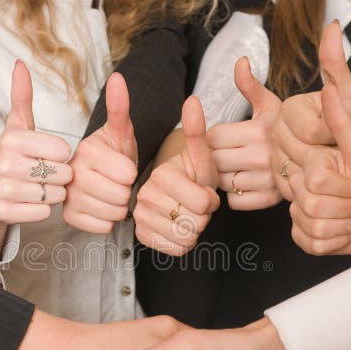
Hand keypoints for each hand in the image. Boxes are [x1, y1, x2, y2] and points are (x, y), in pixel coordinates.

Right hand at [0, 60, 72, 223]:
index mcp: (13, 139)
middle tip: (45, 173)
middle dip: (61, 176)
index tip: (50, 155)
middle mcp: (5, 164)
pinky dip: (44, 209)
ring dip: (55, 193)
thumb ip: (22, 96)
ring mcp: (3, 190)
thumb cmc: (14, 155)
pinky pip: (44, 212)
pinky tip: (32, 201)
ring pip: (56, 195)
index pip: (63, 150)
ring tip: (39, 186)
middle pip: (62, 174)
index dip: (63, 155)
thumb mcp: (18, 125)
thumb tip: (20, 63)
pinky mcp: (4, 212)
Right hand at [63, 73, 137, 233]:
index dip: (131, 173)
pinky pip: (103, 226)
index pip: (127, 174)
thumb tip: (118, 77)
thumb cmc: (111, 154)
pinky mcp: (67, 217)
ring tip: (109, 194)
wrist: (95, 177)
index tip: (121, 167)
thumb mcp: (119, 131)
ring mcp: (65, 197)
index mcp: (84, 150)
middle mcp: (70, 173)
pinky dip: (107, 220)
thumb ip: (119, 107)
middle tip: (116, 183)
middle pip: (120, 196)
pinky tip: (101, 208)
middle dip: (125, 191)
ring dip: (118, 207)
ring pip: (113, 213)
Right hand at [134, 96, 219, 255]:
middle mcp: (144, 196)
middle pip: (195, 222)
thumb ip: (196, 131)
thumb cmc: (190, 175)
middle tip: (193, 203)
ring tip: (185, 213)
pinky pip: (176, 249)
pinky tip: (177, 227)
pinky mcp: (141, 236)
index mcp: (161, 176)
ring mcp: (139, 217)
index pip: (203, 204)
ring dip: (193, 229)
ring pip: (186, 237)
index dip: (211, 201)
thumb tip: (192, 100)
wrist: (175, 193)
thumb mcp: (199, 155)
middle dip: (202, 215)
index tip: (200, 189)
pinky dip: (183, 242)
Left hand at [210, 57, 281, 209]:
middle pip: (214, 160)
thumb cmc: (286, 130)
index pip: (212, 137)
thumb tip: (240, 61)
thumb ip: (250, 85)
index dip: (215, 137)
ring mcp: (265, 180)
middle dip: (217, 157)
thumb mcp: (270, 105)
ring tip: (240, 167)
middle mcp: (262, 156)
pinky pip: (235, 200)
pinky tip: (248, 183)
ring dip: (226, 177)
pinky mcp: (267, 200)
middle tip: (231, 153)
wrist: (318, 157)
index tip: (227, 138)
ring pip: (223, 182)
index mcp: (258, 131)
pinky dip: (237, 195)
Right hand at [273, 20, 350, 197]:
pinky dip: (307, 191)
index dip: (331, 135)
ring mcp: (269, 158)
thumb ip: (335, 63)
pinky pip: (287, 189)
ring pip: (293, 174)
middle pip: (298, 154)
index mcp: (285, 110)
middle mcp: (271, 133)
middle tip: (336, 152)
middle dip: (326, 157)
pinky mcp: (271, 182)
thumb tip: (333, 27)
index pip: (308, 131)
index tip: (338, 133)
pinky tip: (320, 185)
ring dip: (320, 177)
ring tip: (332, 168)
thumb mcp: (348, 94)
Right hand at [285, 82, 350, 255]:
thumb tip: (329, 89)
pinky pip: (312, 242)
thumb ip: (341, 118)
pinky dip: (339, 240)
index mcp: (303, 158)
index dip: (346, 186)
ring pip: (313, 224)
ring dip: (347, 225)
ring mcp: (293, 207)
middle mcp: (292, 181)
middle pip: (313, 204)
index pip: (317, 179)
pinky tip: (350, 231)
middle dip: (349, 207)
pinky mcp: (299, 232)